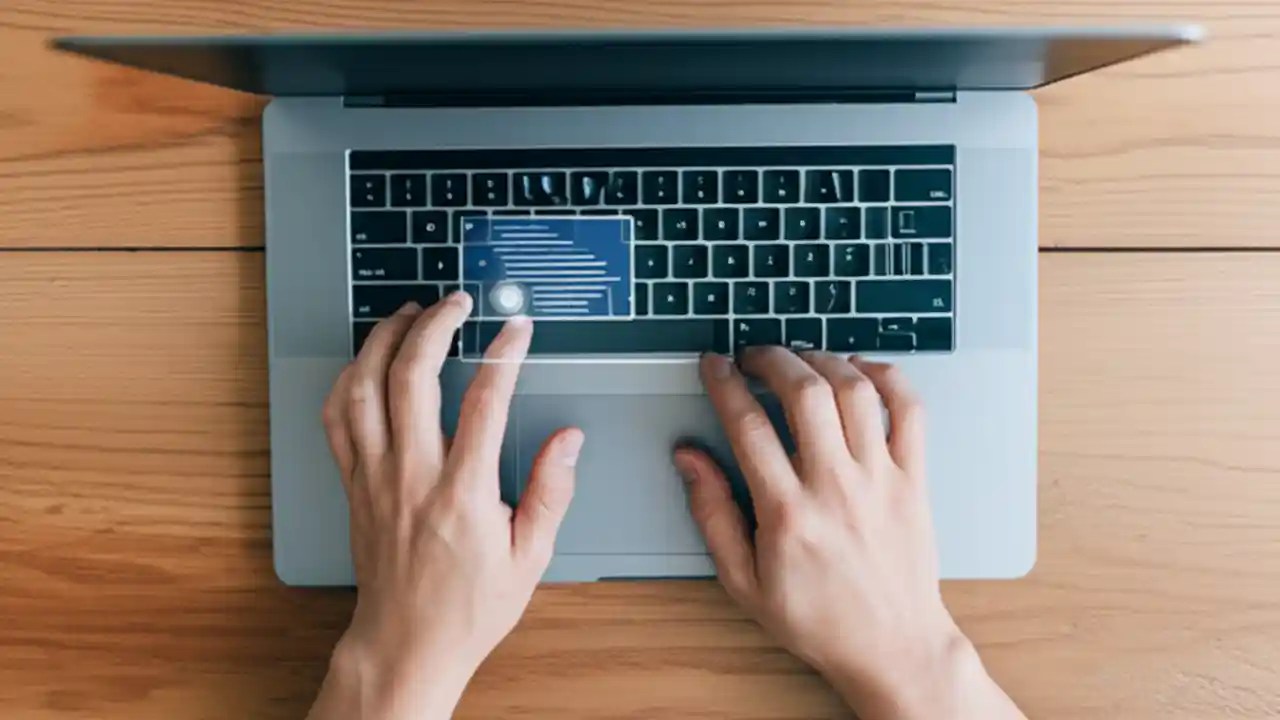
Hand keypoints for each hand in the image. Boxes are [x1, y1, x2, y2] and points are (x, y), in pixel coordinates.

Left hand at [308, 294, 582, 719]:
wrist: (407, 644)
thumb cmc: (468, 608)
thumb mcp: (530, 558)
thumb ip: (551, 492)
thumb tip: (568, 440)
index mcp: (461, 493)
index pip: (484, 402)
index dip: (503, 354)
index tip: (517, 327)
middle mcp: (411, 476)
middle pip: (411, 378)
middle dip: (435, 325)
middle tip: (457, 302)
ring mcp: (375, 477)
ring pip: (364, 388)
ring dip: (384, 340)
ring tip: (410, 314)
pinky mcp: (353, 484)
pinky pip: (337, 419)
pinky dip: (348, 379)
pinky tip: (367, 361)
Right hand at [676, 349, 1024, 719]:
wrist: (892, 646)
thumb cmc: (818, 619)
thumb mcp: (743, 581)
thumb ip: (712, 514)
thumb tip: (689, 458)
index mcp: (787, 514)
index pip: (748, 426)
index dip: (725, 384)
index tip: (714, 365)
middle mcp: (836, 488)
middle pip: (805, 393)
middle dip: (772, 358)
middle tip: (754, 355)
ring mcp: (881, 479)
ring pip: (855, 391)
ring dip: (822, 360)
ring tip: (800, 360)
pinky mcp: (914, 479)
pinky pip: (909, 410)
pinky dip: (887, 376)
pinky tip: (860, 371)